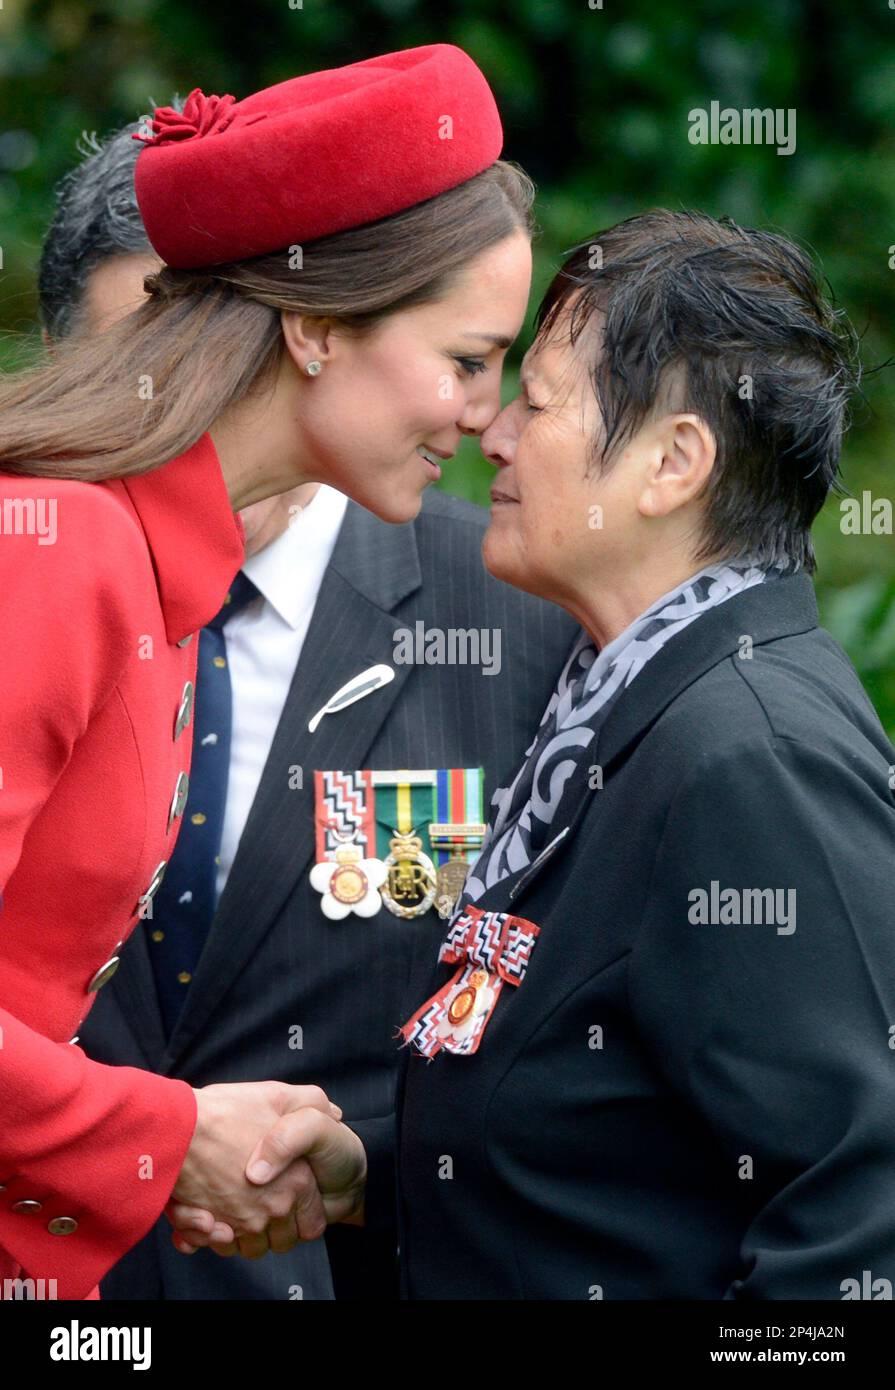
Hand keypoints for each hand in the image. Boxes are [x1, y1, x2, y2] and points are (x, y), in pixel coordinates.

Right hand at [165, 1081, 340, 1258]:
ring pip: (249, 1247)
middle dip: (273, 1227)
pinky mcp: (209, 1230)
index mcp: (296, 1182)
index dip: (303, 1213)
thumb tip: (335, 1113)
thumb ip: (313, 1103)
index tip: (291, 1199)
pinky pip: (217, 1245)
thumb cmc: (227, 1112)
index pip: (312, 1224)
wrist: (175, 1128)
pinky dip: (211, 1235)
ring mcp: (240, 1222)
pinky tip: (207, 1213)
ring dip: (243, 1233)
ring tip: (234, 1205)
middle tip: (261, 1200)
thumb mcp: (280, 1096)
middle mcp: (272, 1209)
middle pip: (280, 1240)